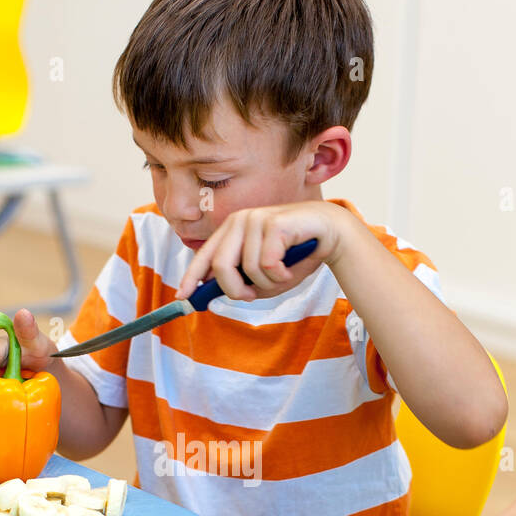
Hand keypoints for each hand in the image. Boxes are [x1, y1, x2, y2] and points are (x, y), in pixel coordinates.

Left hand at [174, 202, 350, 302]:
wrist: (331, 233)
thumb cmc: (297, 254)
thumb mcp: (265, 274)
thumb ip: (244, 281)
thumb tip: (221, 293)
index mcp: (232, 230)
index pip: (205, 255)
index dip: (192, 277)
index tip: (184, 296)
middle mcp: (239, 220)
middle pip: (221, 267)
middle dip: (236, 290)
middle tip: (252, 296)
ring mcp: (255, 219)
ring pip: (249, 271)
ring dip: (269, 284)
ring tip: (284, 274)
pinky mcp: (273, 223)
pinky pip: (268, 265)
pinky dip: (282, 275)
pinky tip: (292, 266)